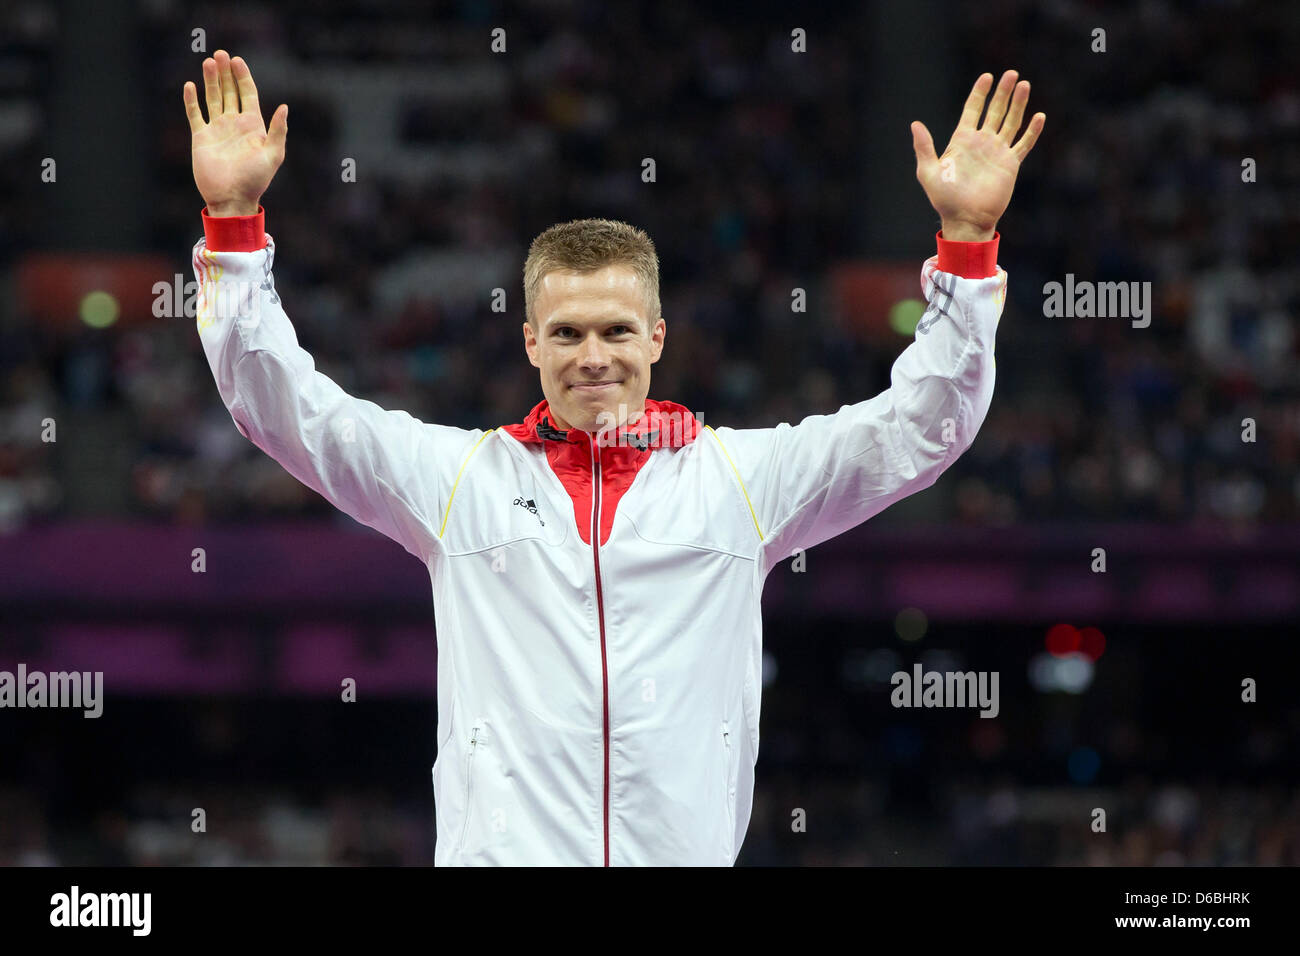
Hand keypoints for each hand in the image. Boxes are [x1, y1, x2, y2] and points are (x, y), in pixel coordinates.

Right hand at [183, 50, 287, 216]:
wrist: (231, 198)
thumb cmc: (255, 180)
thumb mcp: (273, 155)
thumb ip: (278, 131)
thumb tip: (284, 107)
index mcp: (253, 126)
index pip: (248, 93)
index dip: (243, 76)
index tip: (237, 60)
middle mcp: (235, 124)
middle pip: (230, 91)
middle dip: (225, 72)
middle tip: (220, 54)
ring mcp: (217, 129)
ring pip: (213, 98)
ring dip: (210, 80)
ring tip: (208, 62)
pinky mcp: (201, 137)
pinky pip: (195, 114)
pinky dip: (192, 100)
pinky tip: (190, 86)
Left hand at [911, 70, 1044, 240]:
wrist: (965, 219)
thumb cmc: (944, 199)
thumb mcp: (928, 172)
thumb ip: (924, 147)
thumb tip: (915, 124)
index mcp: (962, 140)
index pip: (972, 110)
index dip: (979, 93)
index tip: (987, 77)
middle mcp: (981, 142)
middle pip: (995, 111)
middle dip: (1003, 92)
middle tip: (1011, 74)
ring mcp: (997, 152)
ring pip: (1011, 122)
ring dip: (1018, 104)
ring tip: (1024, 84)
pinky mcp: (1010, 164)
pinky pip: (1024, 144)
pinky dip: (1032, 131)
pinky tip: (1039, 116)